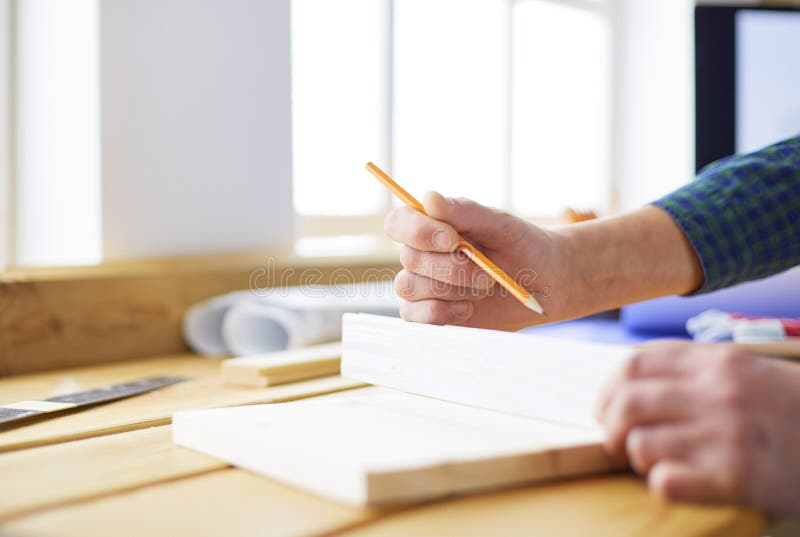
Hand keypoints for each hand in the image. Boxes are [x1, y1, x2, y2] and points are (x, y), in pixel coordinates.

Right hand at [384, 192, 565, 330]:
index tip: (452, 239)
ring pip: (410, 287)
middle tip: (488, 272)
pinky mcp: (429, 314)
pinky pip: (414, 316)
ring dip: (452, 289)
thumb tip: (428, 198)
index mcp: (433, 225)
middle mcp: (423, 254)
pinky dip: (442, 312)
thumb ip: (465, 211)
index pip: (399, 222)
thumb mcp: (501, 224)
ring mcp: (423, 285)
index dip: (417, 231)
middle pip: (410, 258)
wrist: (546, 285)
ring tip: (485, 287)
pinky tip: (468, 308)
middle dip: (451, 267)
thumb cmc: (523, 247)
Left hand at [597, 342, 799, 518]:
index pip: (631, 364)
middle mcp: (718, 392)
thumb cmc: (795, 414)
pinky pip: (665, 482)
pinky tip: (685, 483)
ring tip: (665, 463)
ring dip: (642, 460)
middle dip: (612, 429)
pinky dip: (664, 485)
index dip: (607, 391)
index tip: (606, 411)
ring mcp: (727, 434)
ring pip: (640, 444)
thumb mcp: (749, 374)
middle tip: (623, 445)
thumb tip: (628, 386)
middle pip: (626, 403)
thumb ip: (695, 373)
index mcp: (717, 361)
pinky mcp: (736, 478)